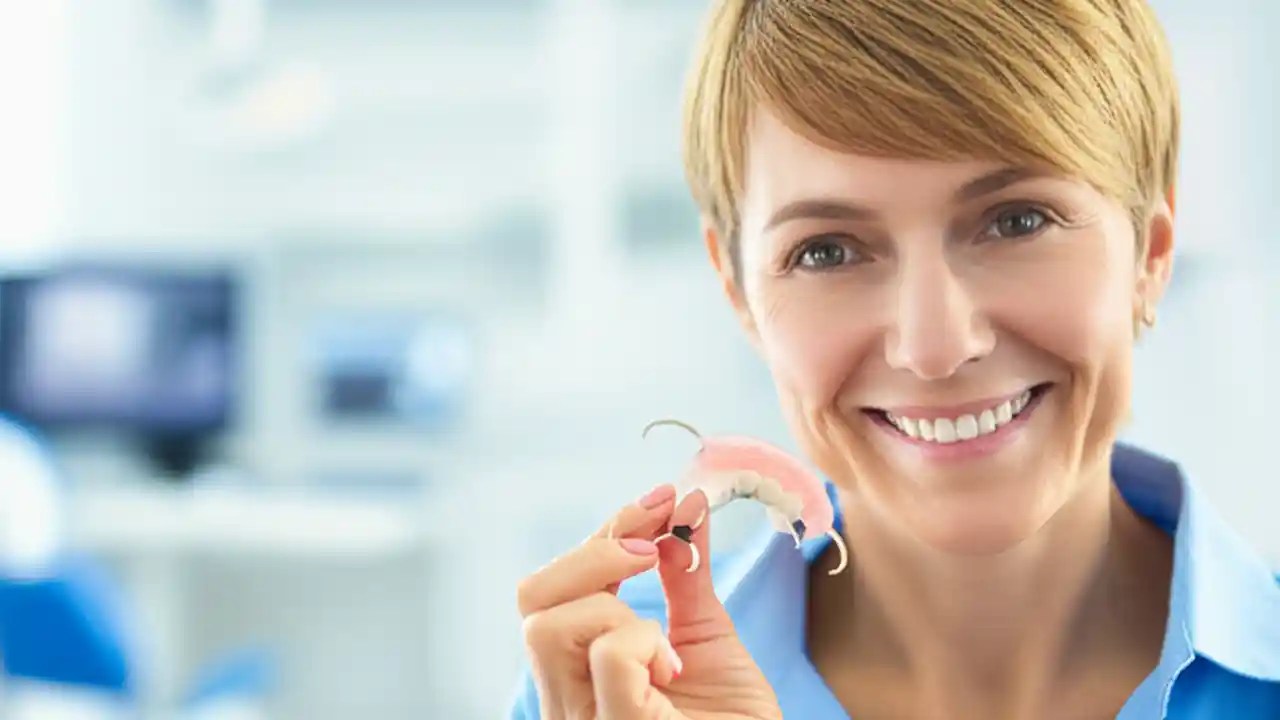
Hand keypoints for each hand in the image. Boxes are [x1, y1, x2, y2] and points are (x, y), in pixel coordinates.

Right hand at [517, 485, 782, 719]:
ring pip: (549, 625)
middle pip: (530, 597)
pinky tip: (673, 671)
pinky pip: (607, 658)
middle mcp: (564, 699)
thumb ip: (687, 575)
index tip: (661, 500)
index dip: (604, 532)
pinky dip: (643, 643)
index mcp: (578, 671)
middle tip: (653, 553)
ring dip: (618, 608)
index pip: (551, 586)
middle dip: (594, 553)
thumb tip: (687, 504)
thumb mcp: (708, 639)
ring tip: (665, 645)